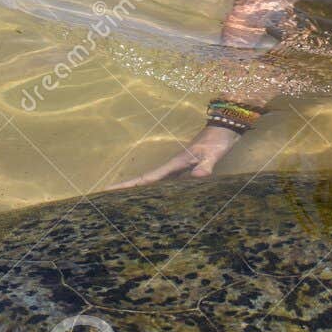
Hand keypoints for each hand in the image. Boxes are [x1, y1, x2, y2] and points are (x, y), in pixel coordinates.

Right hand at [106, 126, 241, 189]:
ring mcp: (177, 170)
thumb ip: (206, 165)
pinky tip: (155, 200)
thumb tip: (198, 177)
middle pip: (145, 182)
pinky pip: (166, 185)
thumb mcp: (213, 153)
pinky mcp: (185, 171)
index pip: (147, 178)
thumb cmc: (218, 141)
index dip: (129, 185)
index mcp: (174, 165)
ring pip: (154, 184)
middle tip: (107, 201)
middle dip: (126, 190)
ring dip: (139, 192)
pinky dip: (156, 192)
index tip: (108, 190)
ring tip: (123, 202)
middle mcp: (172, 168)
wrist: (225, 129)